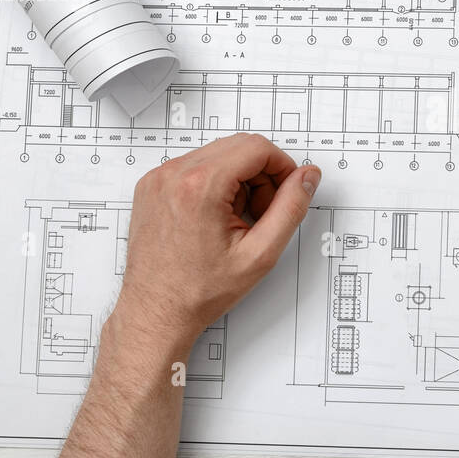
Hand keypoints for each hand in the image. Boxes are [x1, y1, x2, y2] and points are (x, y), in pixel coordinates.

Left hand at [114, 133, 320, 356]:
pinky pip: (195, 166)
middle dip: (261, 174)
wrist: (157, 311)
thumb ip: (290, 208)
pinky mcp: (152, 186)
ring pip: (217, 154)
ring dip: (238, 179)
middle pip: (238, 146)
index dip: (282, 166)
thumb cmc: (198, 291)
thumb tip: (307, 177)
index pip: (256, 147)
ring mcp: (158, 179)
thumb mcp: (260, 254)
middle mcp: (173, 175)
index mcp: (199, 187)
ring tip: (238, 220)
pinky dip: (214, 183)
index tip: (287, 190)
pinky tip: (216, 217)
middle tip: (262, 213)